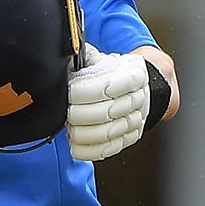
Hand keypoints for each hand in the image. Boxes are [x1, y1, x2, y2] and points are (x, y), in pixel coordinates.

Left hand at [66, 45, 149, 161]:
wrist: (140, 88)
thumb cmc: (114, 73)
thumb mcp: (104, 58)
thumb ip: (86, 58)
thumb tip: (64, 56)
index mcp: (134, 75)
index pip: (109, 86)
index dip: (85, 91)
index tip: (69, 91)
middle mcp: (139, 99)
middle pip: (107, 112)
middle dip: (79, 113)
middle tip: (65, 110)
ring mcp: (135, 121)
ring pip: (107, 133)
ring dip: (81, 132)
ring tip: (68, 125)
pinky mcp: (129, 138)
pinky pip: (109, 149)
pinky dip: (88, 150)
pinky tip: (75, 144)